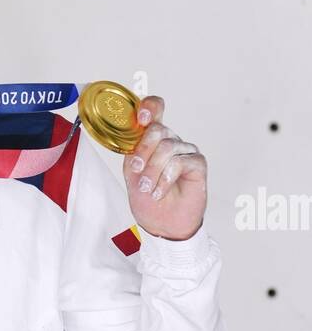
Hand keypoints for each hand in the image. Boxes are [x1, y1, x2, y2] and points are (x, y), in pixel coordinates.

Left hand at [123, 96, 206, 240]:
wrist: (161, 223)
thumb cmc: (148, 198)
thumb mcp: (132, 172)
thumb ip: (133, 151)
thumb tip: (133, 134)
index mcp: (152, 139)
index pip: (155, 110)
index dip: (150, 107)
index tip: (142, 116)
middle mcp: (170, 141)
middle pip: (159, 129)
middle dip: (144, 150)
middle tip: (137, 170)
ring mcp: (185, 151)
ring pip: (168, 148)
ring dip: (153, 170)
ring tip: (148, 188)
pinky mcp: (197, 164)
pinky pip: (180, 162)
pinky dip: (165, 179)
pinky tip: (159, 191)